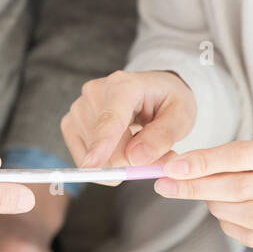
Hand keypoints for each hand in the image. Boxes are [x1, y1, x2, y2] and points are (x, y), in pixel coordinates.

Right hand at [60, 69, 196, 172]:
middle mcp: (94, 92)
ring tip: (139, 147)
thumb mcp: (181, 116)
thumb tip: (135, 158)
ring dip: (119, 164)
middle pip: (105, 146)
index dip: (101, 144)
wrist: (154, 91)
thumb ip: (163, 136)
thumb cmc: (168, 101)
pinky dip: (104, 165)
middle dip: (130, 162)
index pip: (110, 118)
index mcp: (124, 85)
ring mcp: (79, 108)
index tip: (92, 166)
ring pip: (94, 157)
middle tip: (157, 156)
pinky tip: (120, 150)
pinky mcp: (70, 124)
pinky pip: (84, 160)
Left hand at [153, 136, 252, 251]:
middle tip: (170, 185)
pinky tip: (224, 216)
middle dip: (198, 186)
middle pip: (241, 187)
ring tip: (206, 198)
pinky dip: (231, 226)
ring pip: (247, 215)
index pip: (242, 155)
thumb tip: (183, 166)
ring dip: (216, 207)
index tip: (173, 167)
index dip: (204, 162)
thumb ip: (234, 157)